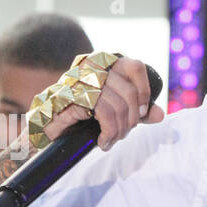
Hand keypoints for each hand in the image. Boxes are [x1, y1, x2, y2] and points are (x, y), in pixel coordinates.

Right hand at [41, 55, 164, 150]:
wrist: (46, 128)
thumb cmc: (81, 117)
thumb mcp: (115, 112)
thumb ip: (138, 111)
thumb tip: (160, 114)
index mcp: (104, 64)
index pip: (135, 66)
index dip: (144, 91)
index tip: (142, 113)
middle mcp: (92, 67)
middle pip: (129, 92)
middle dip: (132, 120)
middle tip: (123, 133)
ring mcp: (80, 80)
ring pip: (118, 105)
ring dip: (119, 130)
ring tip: (112, 139)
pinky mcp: (72, 96)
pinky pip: (103, 113)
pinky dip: (109, 132)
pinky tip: (103, 141)